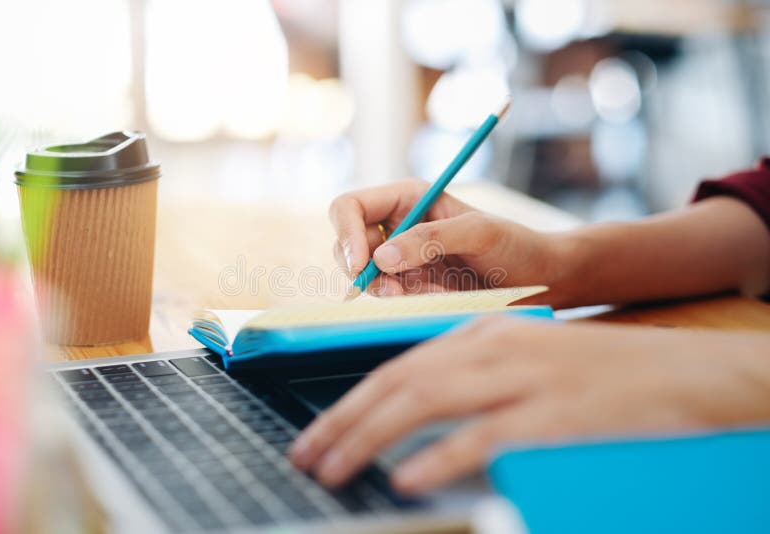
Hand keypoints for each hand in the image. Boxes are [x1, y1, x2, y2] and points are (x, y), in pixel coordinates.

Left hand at [288, 318, 769, 493]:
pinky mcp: (554, 413)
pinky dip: (438, 456)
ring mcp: (524, 378)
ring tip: (334, 469)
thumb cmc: (598, 374)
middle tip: (306, 456)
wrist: (680, 372)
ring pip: (427, 401)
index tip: (317, 434)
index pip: (399, 366)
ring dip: (370, 437)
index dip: (350, 402)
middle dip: (344, 421)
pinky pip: (484, 435)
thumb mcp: (525, 361)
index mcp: (483, 333)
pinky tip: (406, 478)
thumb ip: (472, 377)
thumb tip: (414, 415)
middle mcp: (495, 348)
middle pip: (400, 382)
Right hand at [330, 180, 567, 298]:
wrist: (538, 279)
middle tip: (391, 291)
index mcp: (407, 198)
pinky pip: (387, 296)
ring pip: (363, 275)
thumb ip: (431, 239)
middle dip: (360, 269)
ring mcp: (400, 258)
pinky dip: (404, 302)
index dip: (346, 233)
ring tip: (431, 292)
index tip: (361, 264)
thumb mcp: (479, 233)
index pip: (351, 207)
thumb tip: (381, 259)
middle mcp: (396, 225)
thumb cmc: (515, 245)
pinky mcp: (409, 286)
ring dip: (387, 290)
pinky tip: (437, 298)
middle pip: (346, 244)